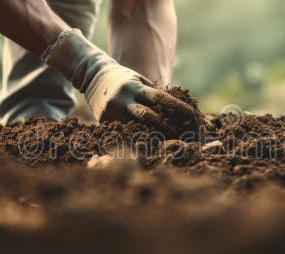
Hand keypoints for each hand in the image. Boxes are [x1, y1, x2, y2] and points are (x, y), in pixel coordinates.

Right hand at [42, 29, 194, 131]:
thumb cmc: (122, 78)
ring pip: (135, 128)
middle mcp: (123, 100)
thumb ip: (153, 92)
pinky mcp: (104, 122)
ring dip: (152, 135)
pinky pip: (123, 133)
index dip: (177, 106)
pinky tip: (147, 144)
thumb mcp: (138, 79)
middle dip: (165, 126)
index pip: (160, 98)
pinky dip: (136, 138)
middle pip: (147, 116)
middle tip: (181, 134)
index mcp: (134, 87)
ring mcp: (112, 112)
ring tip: (166, 142)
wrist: (93, 76)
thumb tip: (176, 108)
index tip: (191, 114)